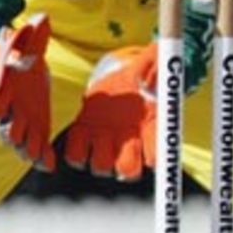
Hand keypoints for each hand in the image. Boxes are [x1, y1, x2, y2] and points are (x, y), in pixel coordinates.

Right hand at [0, 14, 55, 169]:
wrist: (23, 69)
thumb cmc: (22, 56)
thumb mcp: (29, 43)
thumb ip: (34, 35)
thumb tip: (43, 18)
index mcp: (3, 87)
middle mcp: (9, 108)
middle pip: (4, 122)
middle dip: (9, 130)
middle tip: (15, 137)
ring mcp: (21, 121)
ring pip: (18, 139)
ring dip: (24, 148)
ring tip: (32, 156)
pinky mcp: (35, 129)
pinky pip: (36, 147)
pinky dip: (41, 157)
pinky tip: (50, 165)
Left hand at [64, 43, 158, 180]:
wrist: (120, 84)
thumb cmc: (140, 76)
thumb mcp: (149, 65)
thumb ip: (154, 62)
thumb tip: (154, 62)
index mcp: (150, 129)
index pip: (156, 158)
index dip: (153, 159)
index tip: (150, 152)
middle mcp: (129, 144)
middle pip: (127, 171)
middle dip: (125, 166)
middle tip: (123, 146)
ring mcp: (104, 143)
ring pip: (101, 167)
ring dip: (100, 157)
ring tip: (102, 134)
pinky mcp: (83, 136)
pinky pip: (76, 156)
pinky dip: (77, 150)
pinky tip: (84, 131)